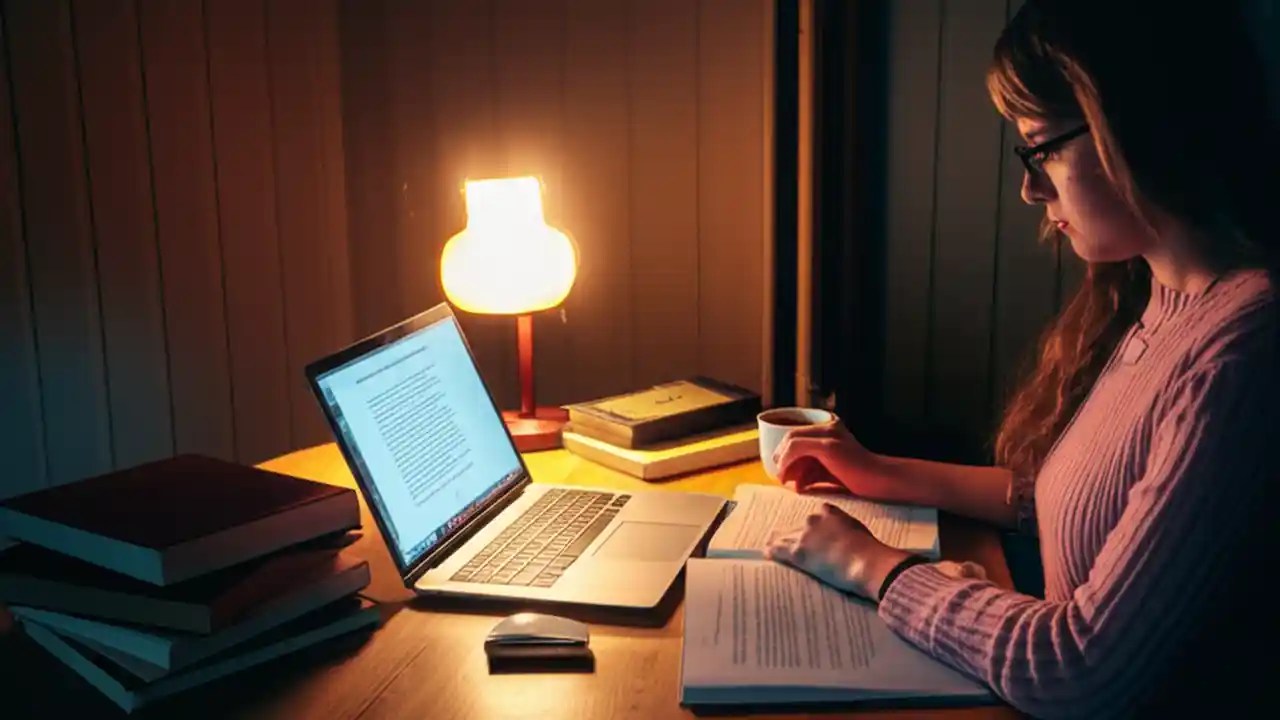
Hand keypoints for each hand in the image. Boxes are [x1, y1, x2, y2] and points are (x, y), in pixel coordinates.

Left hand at [766, 504, 911, 599]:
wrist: (865, 561)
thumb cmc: (869, 549)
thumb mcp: (859, 531)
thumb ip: (848, 530)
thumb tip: (850, 539)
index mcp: (829, 512)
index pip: (815, 516)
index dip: (812, 526)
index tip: (811, 531)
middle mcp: (814, 520)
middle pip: (797, 527)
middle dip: (794, 535)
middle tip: (789, 542)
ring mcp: (804, 535)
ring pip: (784, 537)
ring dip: (778, 543)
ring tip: (771, 546)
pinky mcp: (798, 552)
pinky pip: (779, 550)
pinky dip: (772, 552)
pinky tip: (766, 554)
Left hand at [772, 422, 894, 499]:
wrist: (880, 480)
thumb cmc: (856, 479)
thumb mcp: (826, 471)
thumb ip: (809, 471)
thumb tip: (790, 480)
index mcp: (829, 427)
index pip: (796, 434)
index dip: (784, 453)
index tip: (782, 471)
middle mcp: (828, 425)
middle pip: (791, 435)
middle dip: (781, 457)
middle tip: (781, 477)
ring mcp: (829, 432)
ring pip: (791, 440)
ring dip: (783, 462)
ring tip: (783, 480)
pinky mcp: (828, 444)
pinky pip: (796, 447)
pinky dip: (787, 462)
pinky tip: (788, 477)